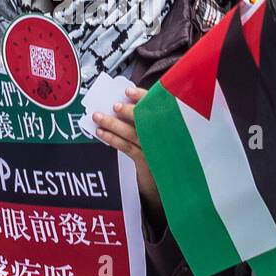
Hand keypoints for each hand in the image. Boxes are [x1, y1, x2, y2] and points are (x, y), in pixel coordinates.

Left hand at [92, 86, 163, 226]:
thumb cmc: (167, 152)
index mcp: (172, 124)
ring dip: (113, 124)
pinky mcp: (147, 161)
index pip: (158, 106)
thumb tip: (126, 102)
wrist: (177, 184)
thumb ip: (152, 118)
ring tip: (97, 117)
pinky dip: (113, 139)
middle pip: (145, 119)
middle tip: (113, 104)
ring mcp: (156, 149)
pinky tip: (101, 133)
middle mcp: (166, 136)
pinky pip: (127, 147)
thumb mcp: (165, 133)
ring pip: (132, 133)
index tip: (128, 91)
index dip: (143, 97)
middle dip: (127, 110)